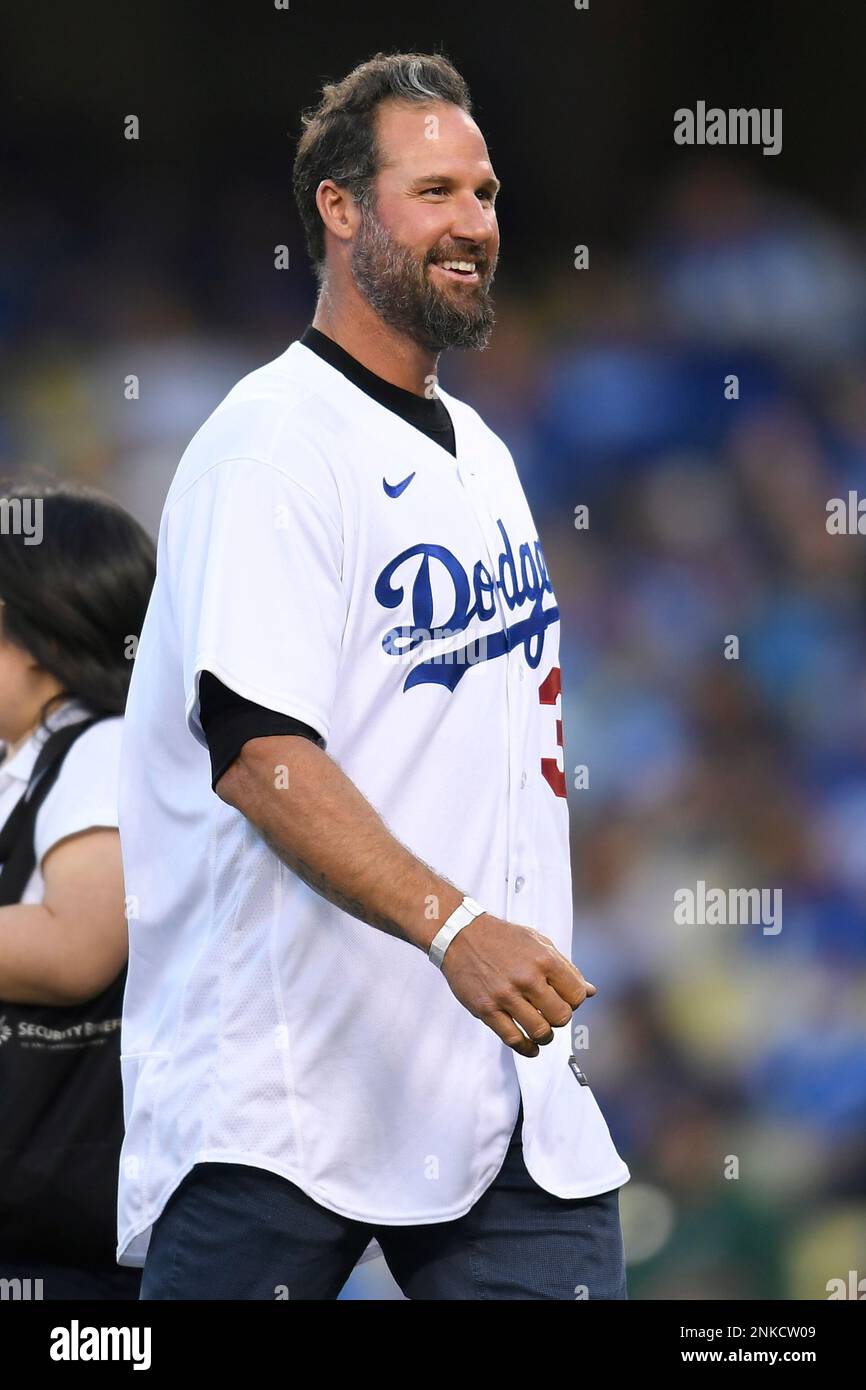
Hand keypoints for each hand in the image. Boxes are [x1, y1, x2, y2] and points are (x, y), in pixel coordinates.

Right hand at [439, 914, 596, 1056]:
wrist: (461, 935)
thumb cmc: (502, 938)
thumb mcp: (539, 942)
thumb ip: (565, 967)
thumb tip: (590, 991)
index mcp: (544, 959)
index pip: (576, 995)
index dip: (575, 1002)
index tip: (566, 1001)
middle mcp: (526, 977)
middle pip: (562, 1016)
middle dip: (560, 1019)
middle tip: (552, 1014)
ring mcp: (505, 995)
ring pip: (540, 1031)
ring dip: (545, 1036)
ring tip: (542, 1031)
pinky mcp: (487, 1009)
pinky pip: (513, 1039)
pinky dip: (527, 1049)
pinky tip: (531, 1047)